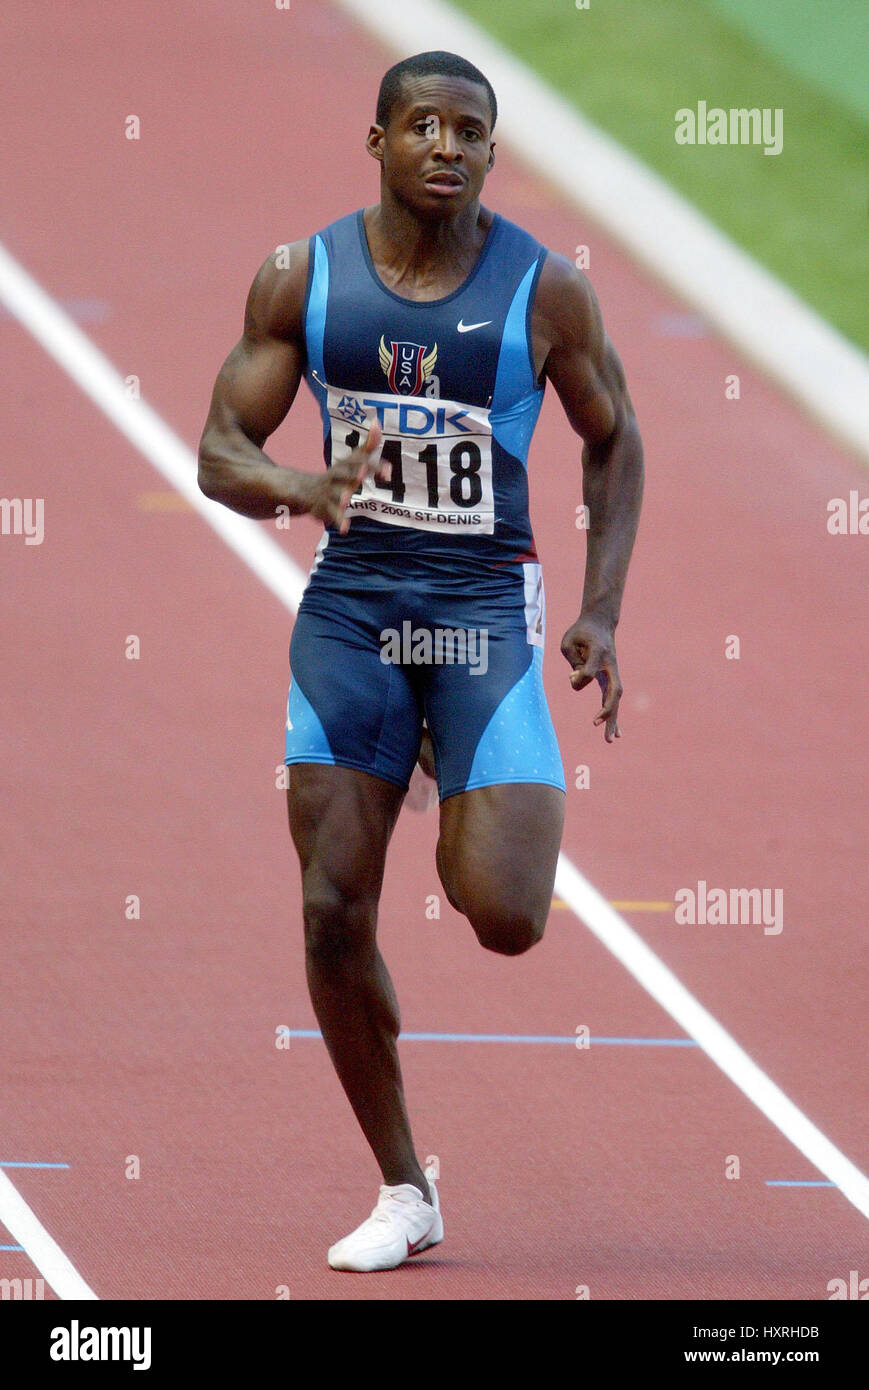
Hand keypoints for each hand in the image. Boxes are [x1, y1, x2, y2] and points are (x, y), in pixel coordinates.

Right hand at [299, 419, 386, 532]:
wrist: (301, 490)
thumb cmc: (336, 476)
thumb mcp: (351, 461)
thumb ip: (367, 445)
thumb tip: (378, 422)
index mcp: (344, 465)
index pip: (359, 462)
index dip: (373, 466)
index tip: (389, 473)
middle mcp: (334, 477)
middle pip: (344, 474)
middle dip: (352, 474)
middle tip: (363, 474)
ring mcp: (326, 492)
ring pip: (333, 495)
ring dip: (340, 496)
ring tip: (347, 500)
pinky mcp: (320, 507)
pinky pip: (328, 514)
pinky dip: (337, 520)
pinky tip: (345, 528)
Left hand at [560, 615, 622, 741]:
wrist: (600, 623)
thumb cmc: (580, 631)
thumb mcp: (568, 641)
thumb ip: (572, 660)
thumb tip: (576, 680)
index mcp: (600, 653)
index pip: (590, 672)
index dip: (579, 675)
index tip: (571, 675)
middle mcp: (610, 665)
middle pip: (612, 691)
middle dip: (606, 709)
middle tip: (596, 724)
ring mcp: (612, 673)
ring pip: (615, 700)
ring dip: (613, 719)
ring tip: (610, 739)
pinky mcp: (609, 678)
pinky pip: (612, 699)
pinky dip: (613, 715)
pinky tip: (615, 733)